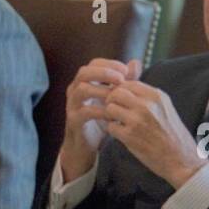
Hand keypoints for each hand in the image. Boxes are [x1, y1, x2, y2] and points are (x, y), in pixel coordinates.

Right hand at [61, 58, 140, 180]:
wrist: (85, 145)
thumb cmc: (101, 119)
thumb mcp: (114, 99)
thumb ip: (124, 81)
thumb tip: (136, 62)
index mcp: (85, 82)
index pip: (94, 63)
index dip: (110, 64)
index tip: (126, 71)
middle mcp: (75, 90)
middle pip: (84, 72)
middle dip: (103, 73)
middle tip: (121, 79)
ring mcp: (72, 105)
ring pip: (82, 89)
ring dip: (101, 91)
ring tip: (117, 97)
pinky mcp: (73, 120)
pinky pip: (84, 111)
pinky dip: (99, 111)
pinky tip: (112, 114)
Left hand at [104, 80, 206, 187]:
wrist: (182, 160)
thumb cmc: (173, 136)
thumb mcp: (165, 108)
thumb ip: (148, 98)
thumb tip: (125, 89)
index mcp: (157, 96)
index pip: (129, 83)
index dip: (121, 91)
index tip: (122, 101)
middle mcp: (147, 105)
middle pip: (116, 93)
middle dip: (112, 102)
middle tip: (115, 112)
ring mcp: (138, 120)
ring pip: (110, 108)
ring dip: (111, 116)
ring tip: (118, 123)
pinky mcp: (130, 136)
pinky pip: (110, 127)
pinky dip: (114, 131)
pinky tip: (122, 135)